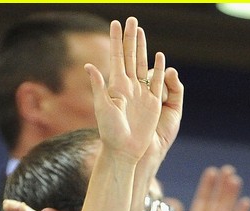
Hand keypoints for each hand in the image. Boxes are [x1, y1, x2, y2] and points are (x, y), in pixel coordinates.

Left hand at [86, 18, 166, 162]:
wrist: (124, 151)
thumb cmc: (110, 132)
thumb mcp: (103, 109)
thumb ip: (99, 87)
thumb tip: (90, 66)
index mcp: (116, 85)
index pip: (117, 57)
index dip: (116, 40)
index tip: (115, 23)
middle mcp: (129, 86)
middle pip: (131, 56)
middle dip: (130, 38)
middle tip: (131, 19)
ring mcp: (141, 93)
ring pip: (143, 65)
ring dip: (142, 48)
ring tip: (141, 31)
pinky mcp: (153, 103)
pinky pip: (156, 82)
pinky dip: (158, 68)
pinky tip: (159, 56)